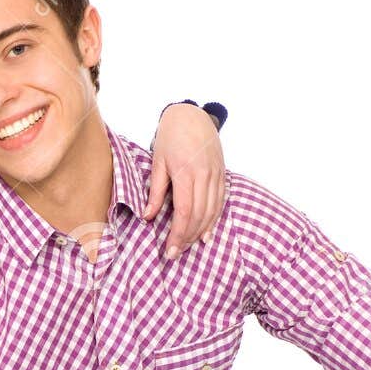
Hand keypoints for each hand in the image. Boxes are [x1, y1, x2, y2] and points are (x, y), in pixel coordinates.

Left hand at [146, 103, 227, 257]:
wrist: (192, 116)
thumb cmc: (170, 137)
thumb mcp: (157, 162)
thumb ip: (155, 191)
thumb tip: (148, 216)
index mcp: (186, 172)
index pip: (184, 211)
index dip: (178, 233)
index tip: (170, 249)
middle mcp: (204, 175)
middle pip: (199, 215)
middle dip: (187, 237)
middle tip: (175, 253)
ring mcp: (216, 175)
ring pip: (212, 211)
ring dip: (199, 232)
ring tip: (187, 246)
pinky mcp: (222, 174)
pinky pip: (220, 203)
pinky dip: (213, 220)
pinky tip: (205, 234)